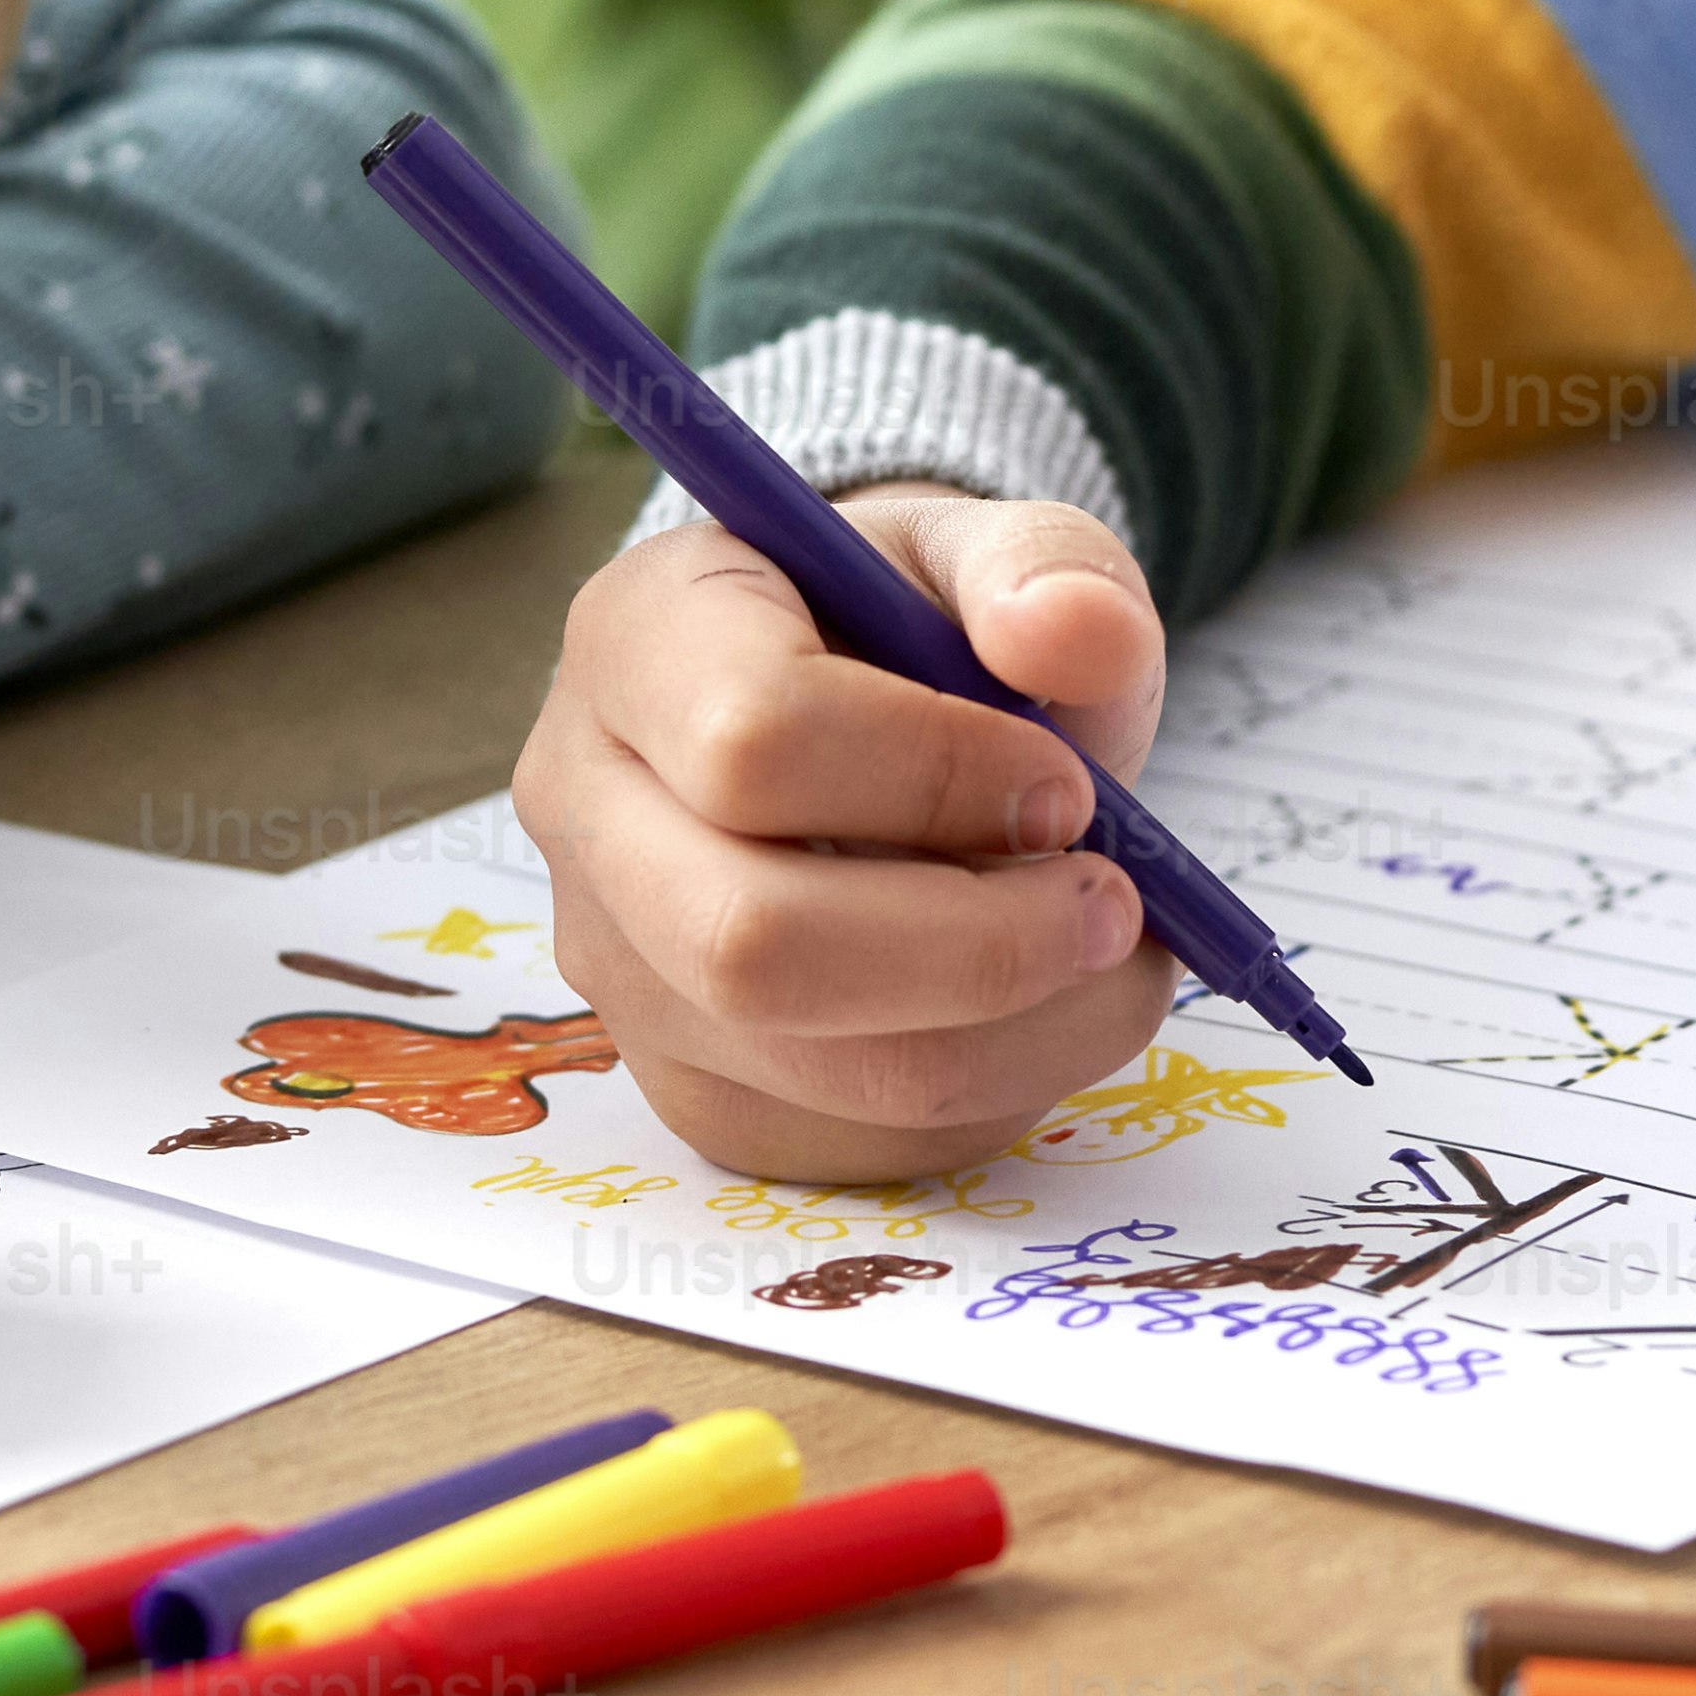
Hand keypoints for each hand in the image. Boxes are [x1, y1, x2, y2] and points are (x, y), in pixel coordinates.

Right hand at [522, 485, 1186, 1184]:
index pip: (750, 741)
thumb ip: (1048, 569)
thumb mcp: (994, 554)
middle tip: (1110, 901)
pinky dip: (1001, 1089)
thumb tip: (1074, 633)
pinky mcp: (694, 1089)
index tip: (1065, 785)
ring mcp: (621, 969)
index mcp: (635, 639)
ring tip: (1106, 949)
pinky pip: (862, 1142)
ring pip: (822, 1071)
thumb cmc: (919, 626)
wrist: (877, 718)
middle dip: (981, 945)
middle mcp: (584, 811)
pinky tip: (1043, 1004)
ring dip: (1022, 1031)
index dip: (938, 776)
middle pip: (749, 943)